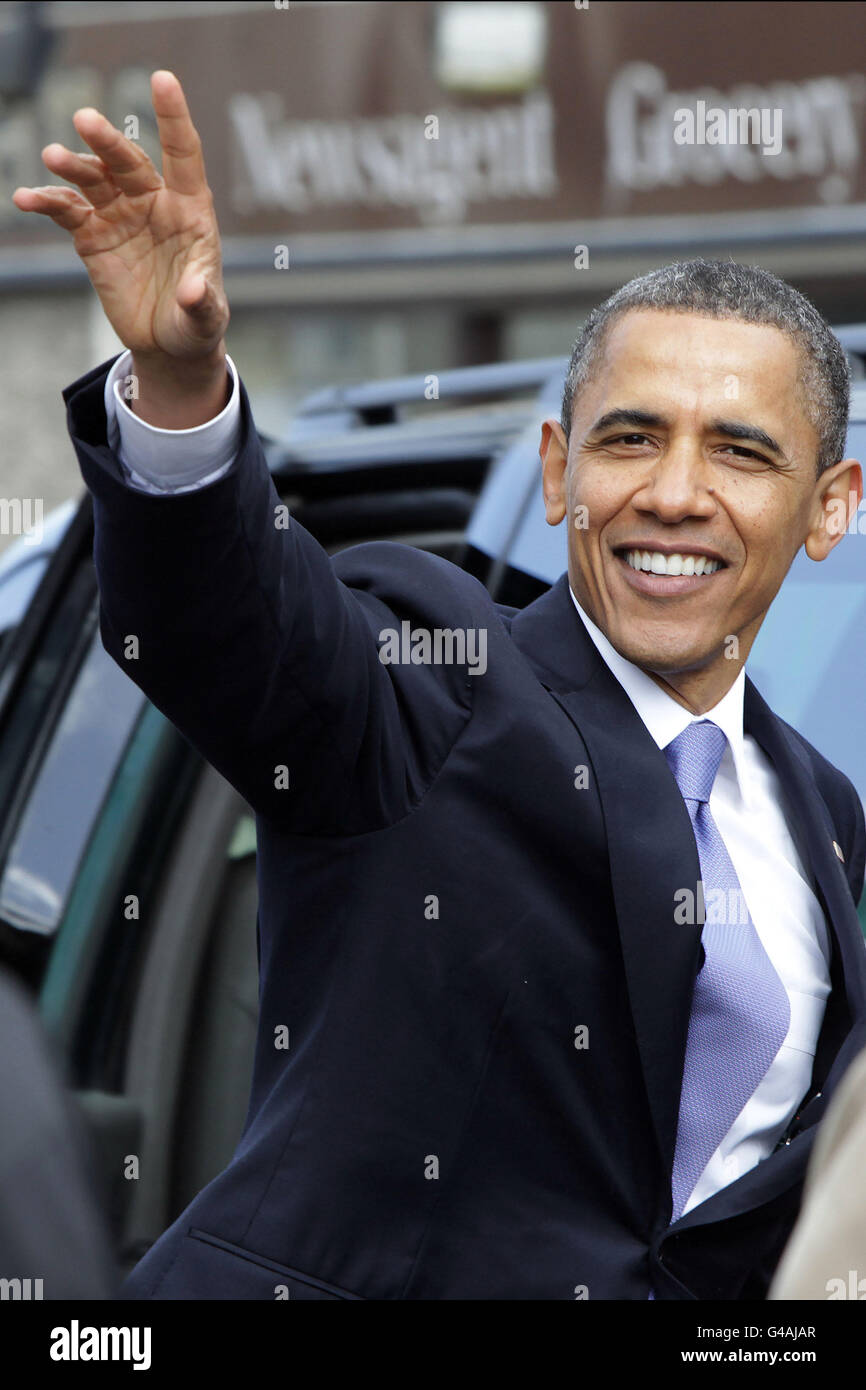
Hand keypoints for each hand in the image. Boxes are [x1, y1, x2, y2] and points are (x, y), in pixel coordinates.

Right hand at [12, 69, 228, 367]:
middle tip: (85, 121)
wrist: (168, 344)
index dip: (173, 117)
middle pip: (129, 161)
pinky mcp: (93, 237)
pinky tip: (25, 200)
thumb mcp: (206, 318)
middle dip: (107, 141)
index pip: (183, 154)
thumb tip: (194, 291)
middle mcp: (153, 203)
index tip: (161, 79)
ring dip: (72, 166)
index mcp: (190, 210)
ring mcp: (120, 215)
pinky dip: (46, 203)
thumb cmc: (196, 322)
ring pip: (93, 179)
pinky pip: (66, 212)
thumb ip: (202, 302)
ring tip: (52, 157)